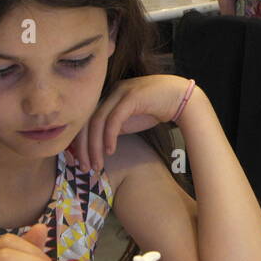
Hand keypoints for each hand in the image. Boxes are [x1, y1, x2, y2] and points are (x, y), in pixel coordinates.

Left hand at [68, 74, 193, 173]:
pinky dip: (109, 136)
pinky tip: (110, 151)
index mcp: (107, 96)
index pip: (84, 120)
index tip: (80, 161)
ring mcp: (120, 92)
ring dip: (94, 146)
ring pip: (97, 121)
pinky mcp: (131, 97)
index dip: (79, 142)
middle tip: (84, 167)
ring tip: (96, 164)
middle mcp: (110, 92)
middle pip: (86, 120)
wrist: (181, 96)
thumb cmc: (156, 108)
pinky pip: (114, 119)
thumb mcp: (130, 119)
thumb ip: (114, 127)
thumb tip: (97, 145)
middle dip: (82, 147)